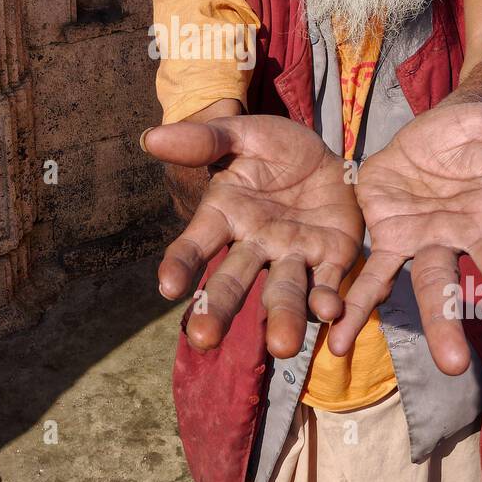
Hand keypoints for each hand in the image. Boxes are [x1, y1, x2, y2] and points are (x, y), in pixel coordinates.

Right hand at [141, 115, 362, 357]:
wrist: (328, 153)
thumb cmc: (276, 148)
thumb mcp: (243, 134)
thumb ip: (204, 140)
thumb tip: (150, 138)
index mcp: (225, 215)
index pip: (196, 244)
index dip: (181, 263)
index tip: (168, 286)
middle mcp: (254, 244)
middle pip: (233, 281)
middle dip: (220, 309)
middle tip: (204, 339)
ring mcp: (292, 255)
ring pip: (283, 293)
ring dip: (283, 319)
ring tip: (283, 346)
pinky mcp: (331, 258)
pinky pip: (328, 282)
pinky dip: (328, 300)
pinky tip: (330, 313)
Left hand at [333, 102, 481, 385]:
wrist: (419, 132)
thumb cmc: (468, 128)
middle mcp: (477, 235)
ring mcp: (434, 242)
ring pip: (440, 286)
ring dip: (443, 326)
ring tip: (453, 366)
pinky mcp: (392, 241)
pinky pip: (375, 278)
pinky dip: (358, 307)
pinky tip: (340, 342)